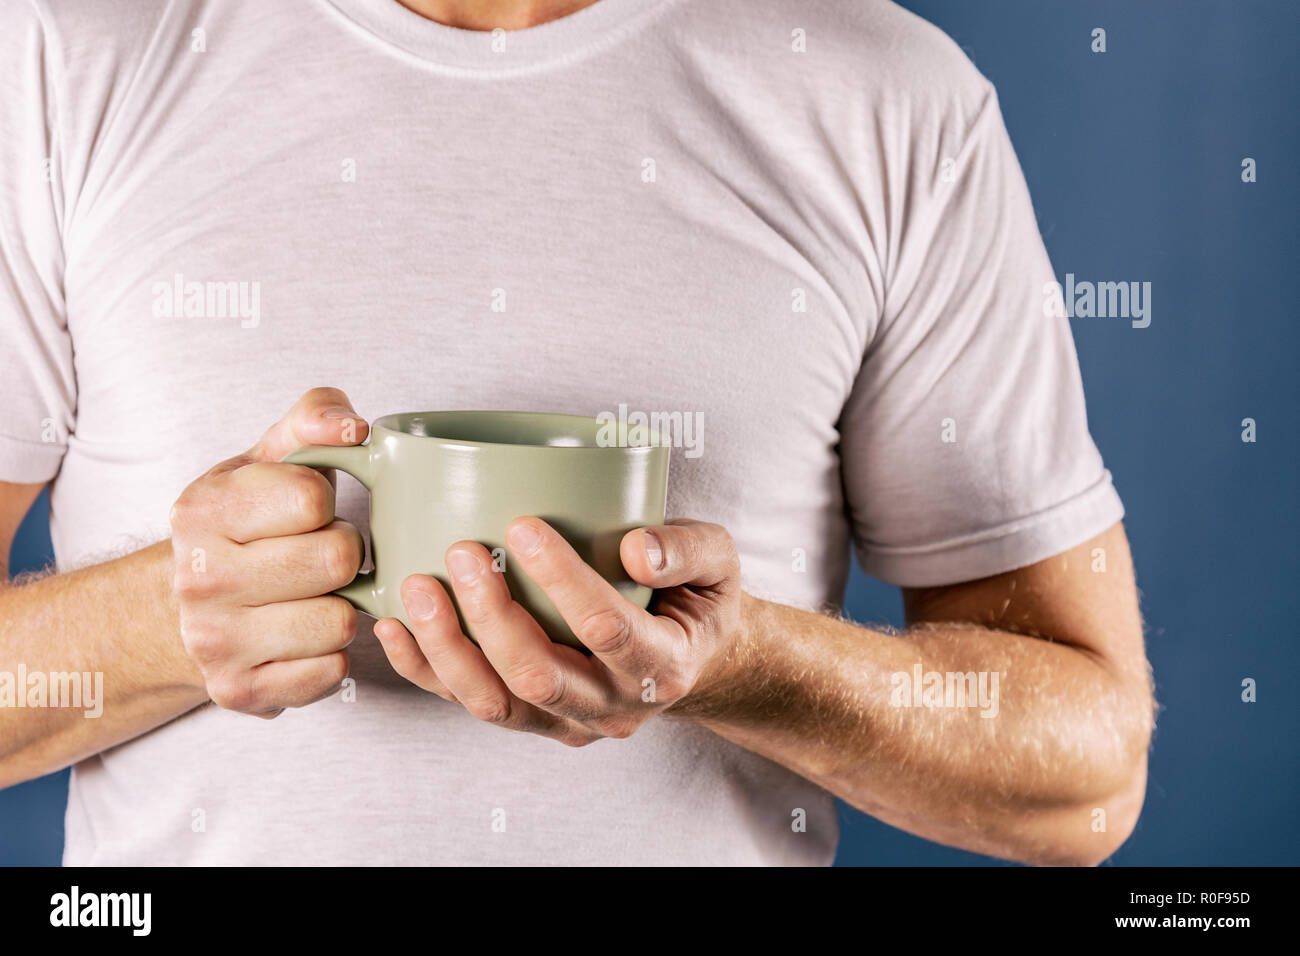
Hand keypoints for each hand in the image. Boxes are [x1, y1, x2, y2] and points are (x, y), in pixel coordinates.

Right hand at [169, 387, 366, 717]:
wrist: (188, 604)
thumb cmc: (249, 522)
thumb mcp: (271, 457)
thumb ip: (315, 417)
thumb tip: (355, 428)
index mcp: (201, 510)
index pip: (313, 498)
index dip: (325, 505)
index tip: (304, 513)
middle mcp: (198, 579)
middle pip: (337, 561)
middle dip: (342, 555)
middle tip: (317, 557)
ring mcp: (214, 642)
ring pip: (340, 622)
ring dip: (340, 608)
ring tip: (309, 595)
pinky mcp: (239, 691)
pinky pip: (332, 672)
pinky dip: (328, 655)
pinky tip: (301, 636)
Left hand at [373, 518, 744, 745]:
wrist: (692, 658)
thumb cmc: (698, 599)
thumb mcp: (719, 564)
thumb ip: (688, 551)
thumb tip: (636, 547)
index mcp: (663, 667)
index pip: (606, 629)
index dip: (563, 580)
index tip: (524, 525)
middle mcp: (613, 708)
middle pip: (539, 676)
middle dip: (492, 615)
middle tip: (463, 551)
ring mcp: (567, 722)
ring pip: (494, 702)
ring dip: (448, 647)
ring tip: (416, 587)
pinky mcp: (531, 720)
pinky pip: (469, 704)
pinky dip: (425, 669)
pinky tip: (395, 624)